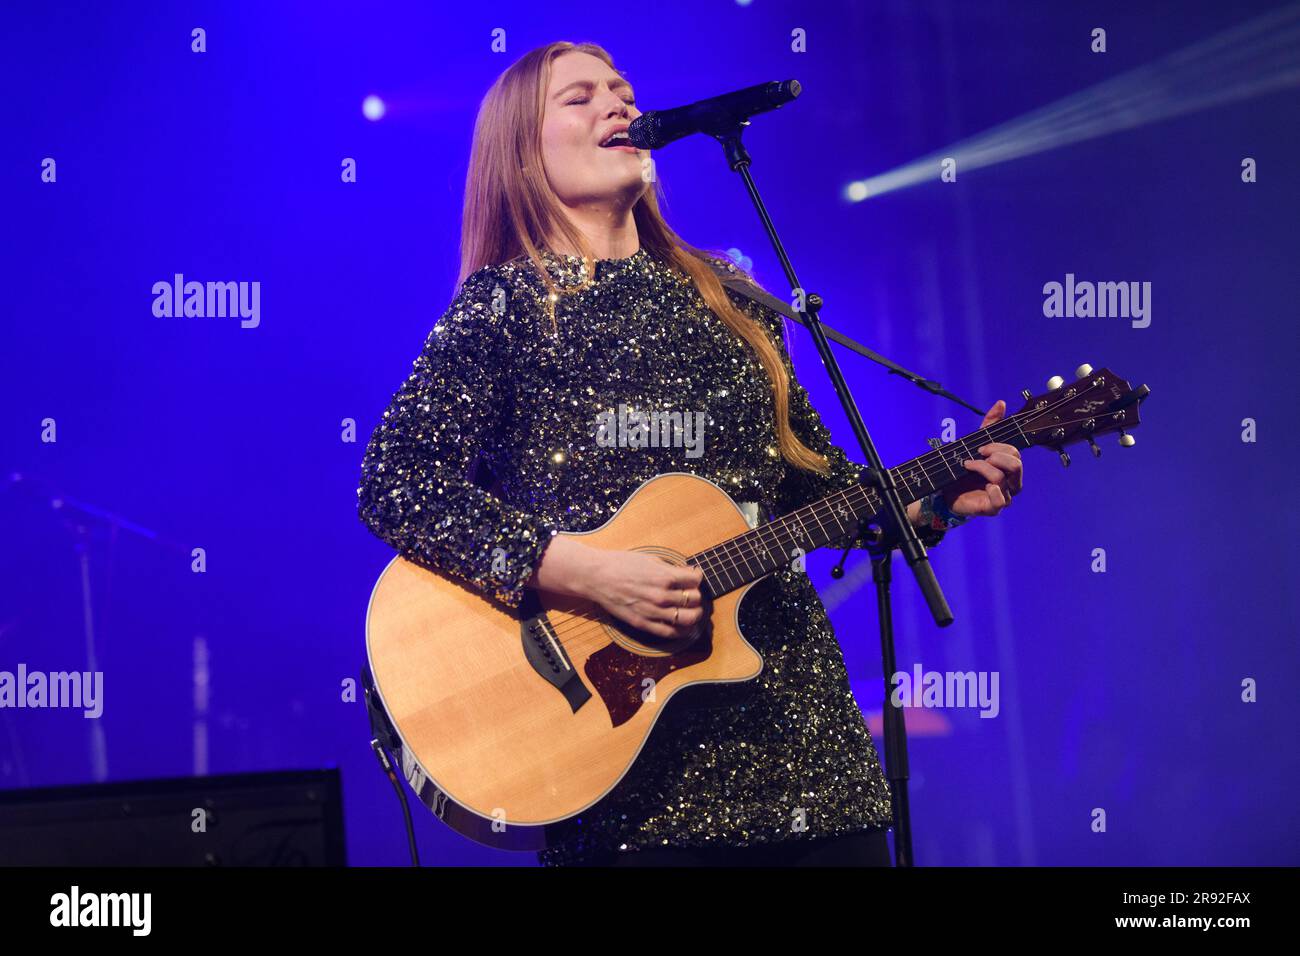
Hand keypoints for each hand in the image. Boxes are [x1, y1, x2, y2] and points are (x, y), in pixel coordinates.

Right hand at [584, 551, 706, 640]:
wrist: (596, 577)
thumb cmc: (620, 564)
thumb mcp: (649, 559)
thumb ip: (669, 568)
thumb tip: (687, 573)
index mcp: (664, 576)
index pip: (696, 580)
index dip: (696, 577)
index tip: (693, 578)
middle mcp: (662, 595)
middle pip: (695, 599)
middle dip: (696, 595)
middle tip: (691, 593)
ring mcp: (653, 612)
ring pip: (688, 618)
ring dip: (694, 614)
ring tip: (691, 611)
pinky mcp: (643, 624)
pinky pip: (670, 633)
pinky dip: (681, 631)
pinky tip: (682, 626)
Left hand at [942, 400, 1022, 516]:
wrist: (944, 491)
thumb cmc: (963, 470)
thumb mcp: (974, 443)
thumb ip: (989, 425)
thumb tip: (1001, 403)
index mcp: (1008, 467)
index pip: (1015, 453)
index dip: (999, 447)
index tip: (980, 447)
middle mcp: (1010, 482)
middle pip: (1016, 465)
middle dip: (996, 456)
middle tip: (977, 455)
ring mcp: (1003, 496)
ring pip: (1003, 479)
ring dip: (983, 468)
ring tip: (968, 466)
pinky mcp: (992, 508)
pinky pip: (1001, 501)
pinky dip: (993, 492)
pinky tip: (983, 487)